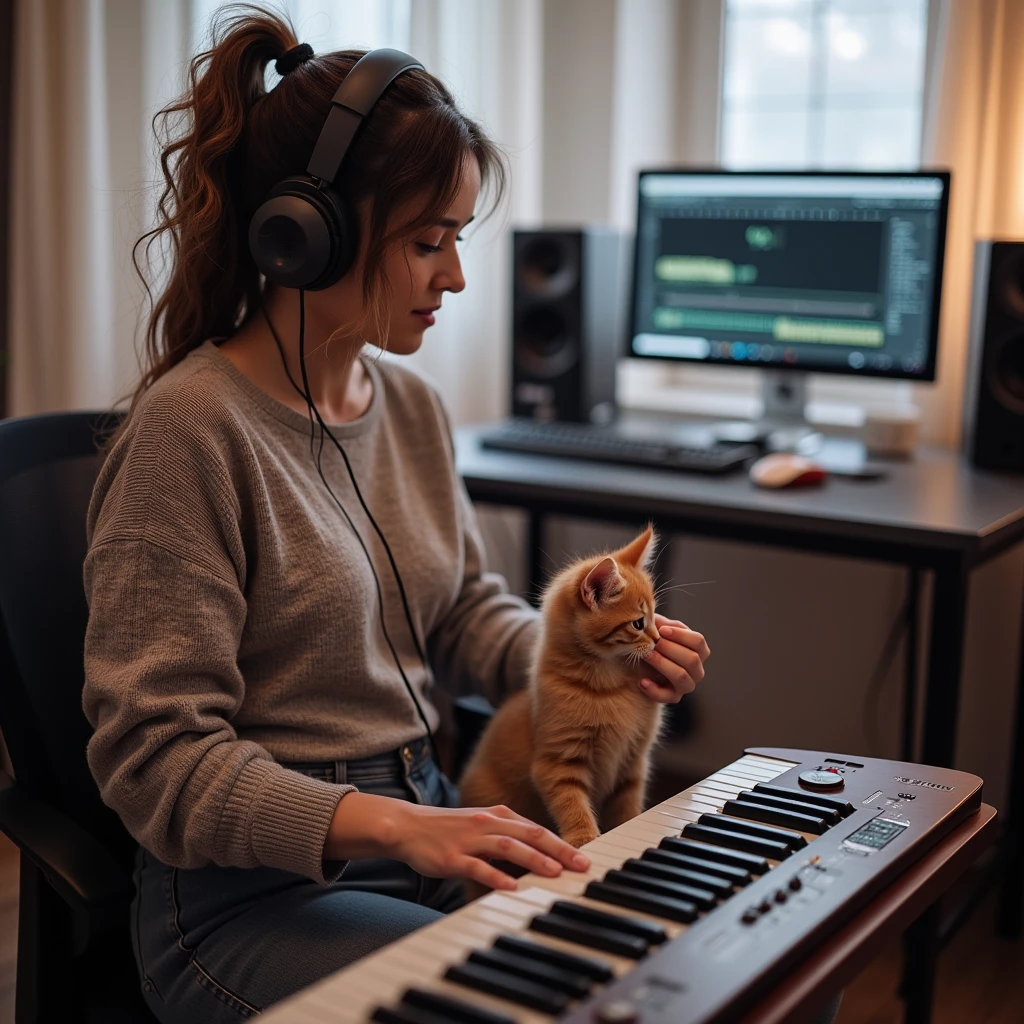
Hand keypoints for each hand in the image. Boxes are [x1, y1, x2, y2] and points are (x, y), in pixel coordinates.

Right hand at [325, 793, 590, 890]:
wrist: (407, 827)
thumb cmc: (449, 830)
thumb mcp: (483, 826)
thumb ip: (510, 836)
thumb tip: (543, 854)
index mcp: (499, 815)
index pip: (538, 828)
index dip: (563, 842)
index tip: (587, 856)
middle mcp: (488, 823)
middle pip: (530, 834)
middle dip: (559, 849)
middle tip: (582, 864)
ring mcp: (470, 839)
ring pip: (508, 846)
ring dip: (533, 860)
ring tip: (555, 873)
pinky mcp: (453, 856)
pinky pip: (477, 866)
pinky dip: (496, 876)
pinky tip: (511, 887)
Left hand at [639, 613, 709, 703]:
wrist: (642, 662)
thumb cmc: (654, 641)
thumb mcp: (659, 629)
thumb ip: (661, 623)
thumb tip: (654, 619)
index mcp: (698, 650)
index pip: (698, 642)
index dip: (681, 635)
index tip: (662, 630)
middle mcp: (697, 669)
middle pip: (692, 659)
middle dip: (669, 649)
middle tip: (651, 643)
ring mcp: (687, 685)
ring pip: (682, 677)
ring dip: (662, 664)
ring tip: (646, 655)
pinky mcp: (673, 697)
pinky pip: (667, 697)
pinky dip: (654, 690)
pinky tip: (642, 681)